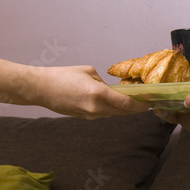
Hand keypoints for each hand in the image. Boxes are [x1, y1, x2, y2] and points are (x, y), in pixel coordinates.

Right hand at [31, 65, 151, 118]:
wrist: (40, 88)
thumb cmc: (62, 76)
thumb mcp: (89, 72)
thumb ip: (104, 83)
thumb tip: (112, 90)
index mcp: (99, 95)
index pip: (127, 104)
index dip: (141, 105)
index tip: (150, 102)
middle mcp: (96, 108)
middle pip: (123, 112)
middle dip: (135, 108)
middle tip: (145, 102)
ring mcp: (89, 115)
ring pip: (113, 114)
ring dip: (122, 109)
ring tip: (131, 100)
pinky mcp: (83, 117)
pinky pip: (103, 114)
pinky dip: (110, 109)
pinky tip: (113, 102)